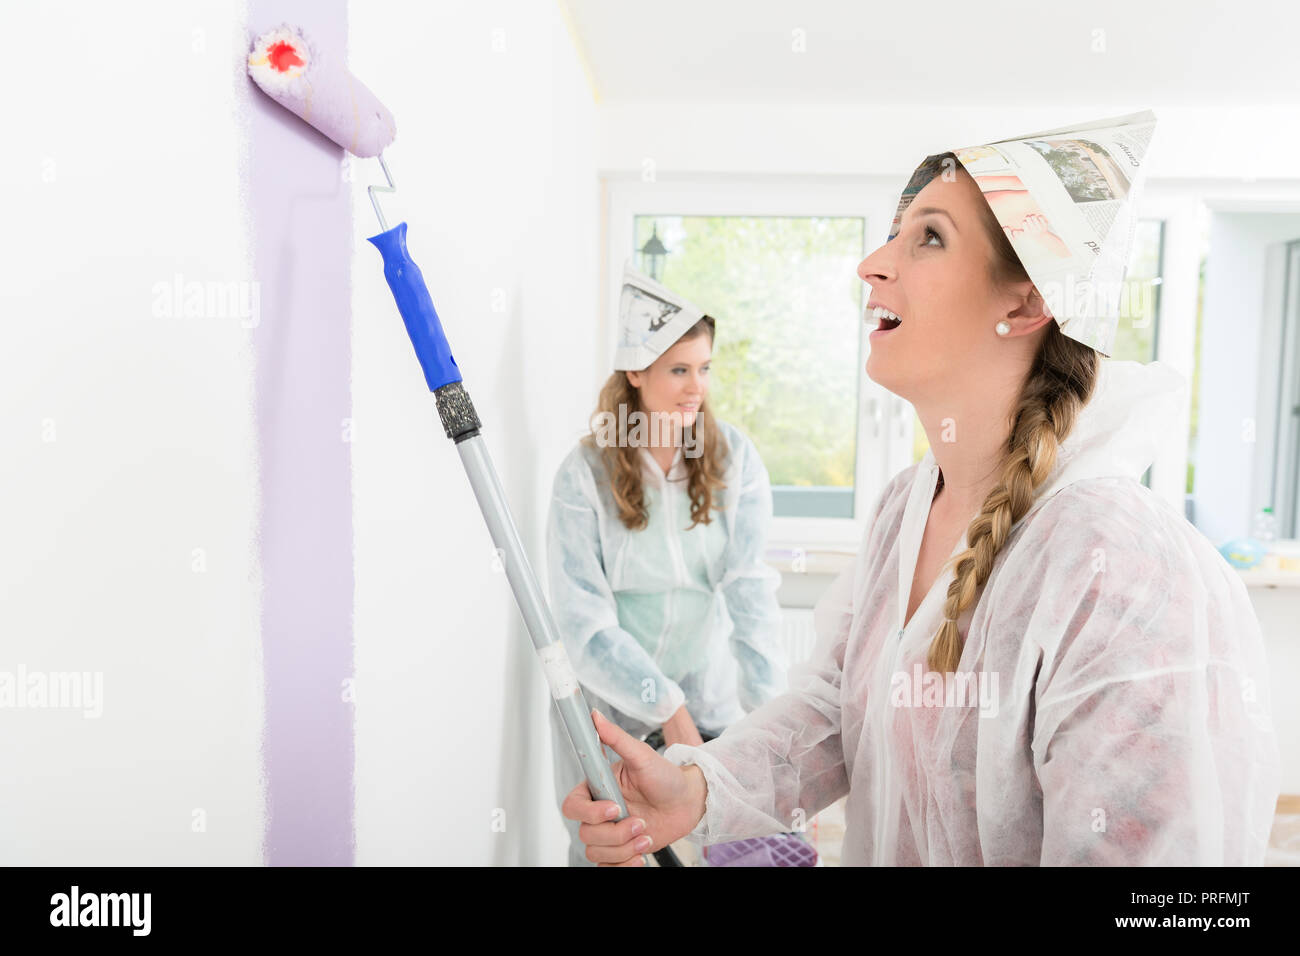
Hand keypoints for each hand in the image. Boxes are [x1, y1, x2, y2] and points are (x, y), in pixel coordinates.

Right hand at [561, 709, 708, 865]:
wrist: (689, 803)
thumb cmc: (666, 776)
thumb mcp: (642, 755)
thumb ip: (616, 738)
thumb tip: (595, 716)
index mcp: (598, 788)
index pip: (572, 806)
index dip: (590, 812)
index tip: (615, 808)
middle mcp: (600, 812)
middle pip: (586, 834)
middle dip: (616, 834)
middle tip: (641, 823)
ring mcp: (609, 833)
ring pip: (596, 852)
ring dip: (625, 848)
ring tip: (646, 835)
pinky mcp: (620, 851)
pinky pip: (607, 867)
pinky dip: (624, 865)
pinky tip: (640, 854)